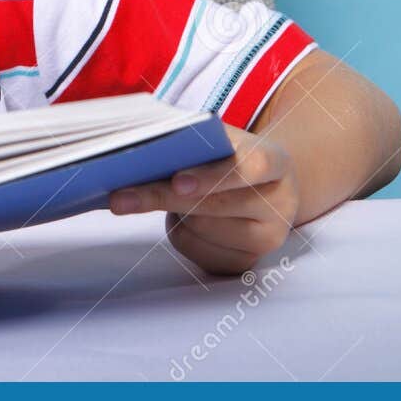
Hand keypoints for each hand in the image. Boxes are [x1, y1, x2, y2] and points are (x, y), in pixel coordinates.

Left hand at [107, 126, 298, 275]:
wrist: (261, 186)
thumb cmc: (229, 155)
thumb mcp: (220, 138)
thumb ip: (190, 137)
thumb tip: (132, 144)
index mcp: (275, 161)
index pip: (250, 168)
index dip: (212, 176)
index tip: (176, 182)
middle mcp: (280, 203)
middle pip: (215, 206)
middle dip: (162, 199)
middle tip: (119, 198)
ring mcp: (268, 239)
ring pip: (201, 231)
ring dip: (174, 214)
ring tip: (173, 195)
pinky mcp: (248, 263)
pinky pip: (198, 253)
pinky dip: (180, 234)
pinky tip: (186, 219)